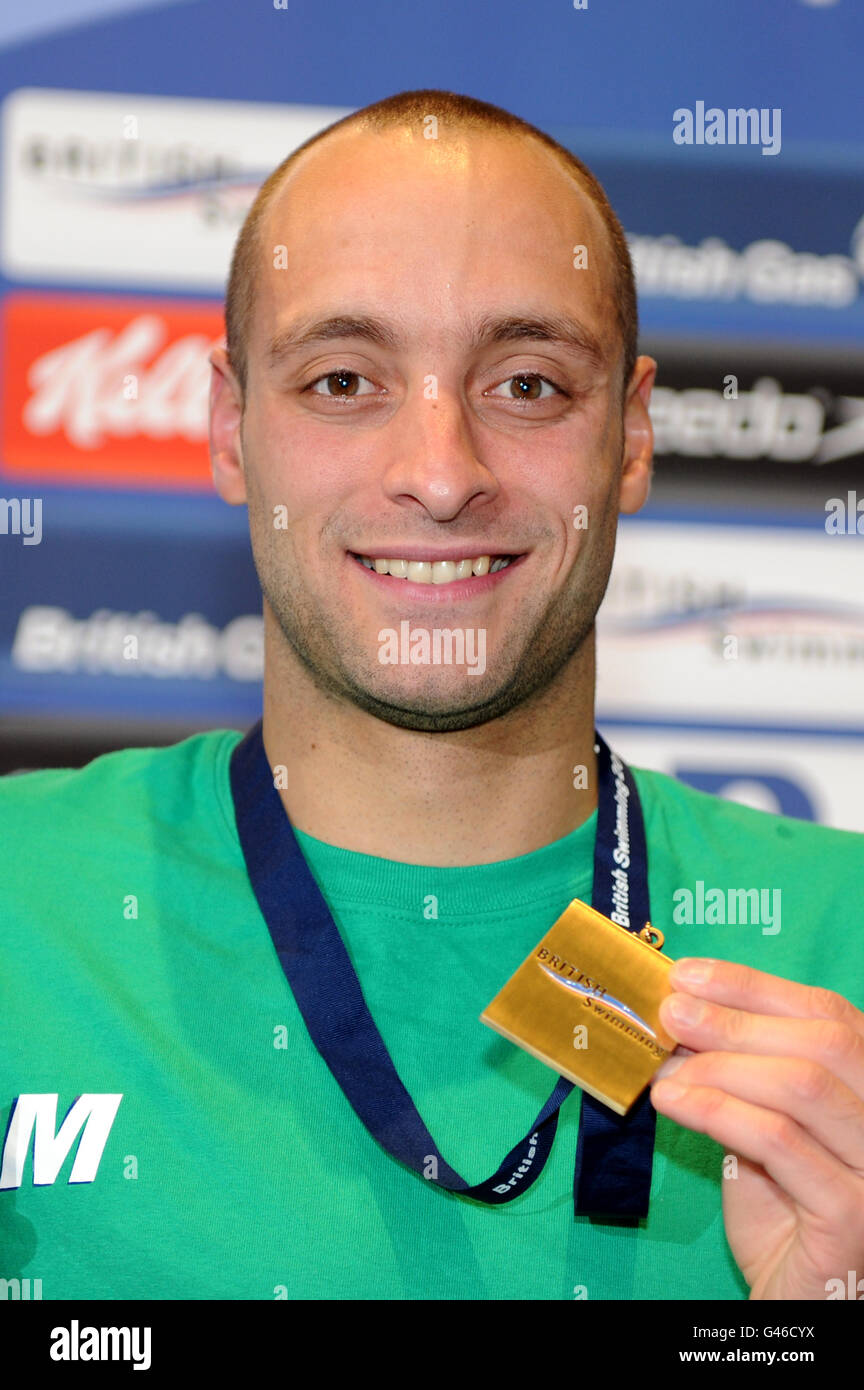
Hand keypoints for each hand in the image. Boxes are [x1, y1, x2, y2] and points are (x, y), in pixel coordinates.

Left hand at [650, 957, 863, 1300]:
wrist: (798, 1298)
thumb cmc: (781, 1211)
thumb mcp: (760, 1128)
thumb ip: (738, 1075)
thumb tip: (681, 1013)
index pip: (829, 1014)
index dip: (755, 986)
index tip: (689, 974)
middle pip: (824, 1041)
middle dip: (736, 1017)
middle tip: (670, 1012)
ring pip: (804, 1085)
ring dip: (721, 1064)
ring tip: (665, 1067)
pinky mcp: (853, 1215)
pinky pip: (779, 1141)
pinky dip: (717, 1110)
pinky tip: (674, 1102)